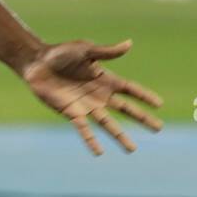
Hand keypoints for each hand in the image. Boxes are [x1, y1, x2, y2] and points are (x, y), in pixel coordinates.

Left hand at [21, 39, 163, 155]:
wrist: (37, 63)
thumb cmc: (61, 53)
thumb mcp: (86, 50)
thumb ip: (107, 52)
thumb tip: (130, 44)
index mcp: (105, 78)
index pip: (130, 90)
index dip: (144, 96)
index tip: (160, 105)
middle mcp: (99, 95)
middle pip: (125, 109)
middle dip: (142, 118)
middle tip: (159, 128)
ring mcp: (86, 105)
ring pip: (108, 124)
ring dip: (120, 136)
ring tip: (132, 150)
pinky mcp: (71, 113)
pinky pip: (84, 129)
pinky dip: (91, 140)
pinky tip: (99, 153)